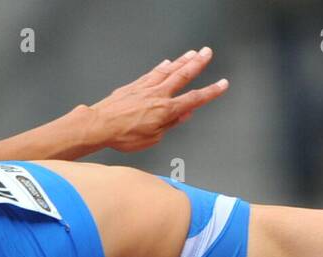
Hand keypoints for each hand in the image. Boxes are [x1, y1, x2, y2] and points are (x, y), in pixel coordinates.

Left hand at [82, 47, 227, 152]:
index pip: (194, 99)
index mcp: (166, 110)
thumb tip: (183, 114)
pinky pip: (152, 73)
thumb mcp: (153, 137)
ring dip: (182, 61)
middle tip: (207, 53)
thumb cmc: (124, 135)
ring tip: (193, 53)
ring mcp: (146, 87)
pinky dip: (161, 67)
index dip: (210, 92)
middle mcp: (158, 95)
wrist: (100, 124)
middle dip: (197, 64)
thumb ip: (170, 124)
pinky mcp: (134, 85)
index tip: (222, 84)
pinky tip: (167, 62)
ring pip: (168, 70)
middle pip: (182, 76)